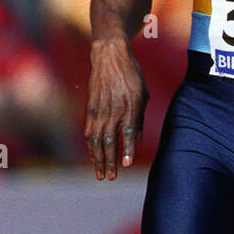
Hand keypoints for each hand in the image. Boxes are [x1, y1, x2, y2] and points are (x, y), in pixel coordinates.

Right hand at [85, 38, 148, 179]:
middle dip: (110, 161)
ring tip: (101, 175)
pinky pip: (90, 131)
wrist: (109, 55)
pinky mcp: (91, 107)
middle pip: (110, 139)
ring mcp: (100, 108)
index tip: (126, 164)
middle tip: (111, 178)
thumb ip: (140, 118)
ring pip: (97, 139)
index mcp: (131, 104)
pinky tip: (94, 158)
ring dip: (98, 159)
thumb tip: (138, 140)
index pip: (128, 131)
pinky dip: (91, 147)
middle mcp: (114, 108)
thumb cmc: (131, 74)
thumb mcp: (143, 93)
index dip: (127, 149)